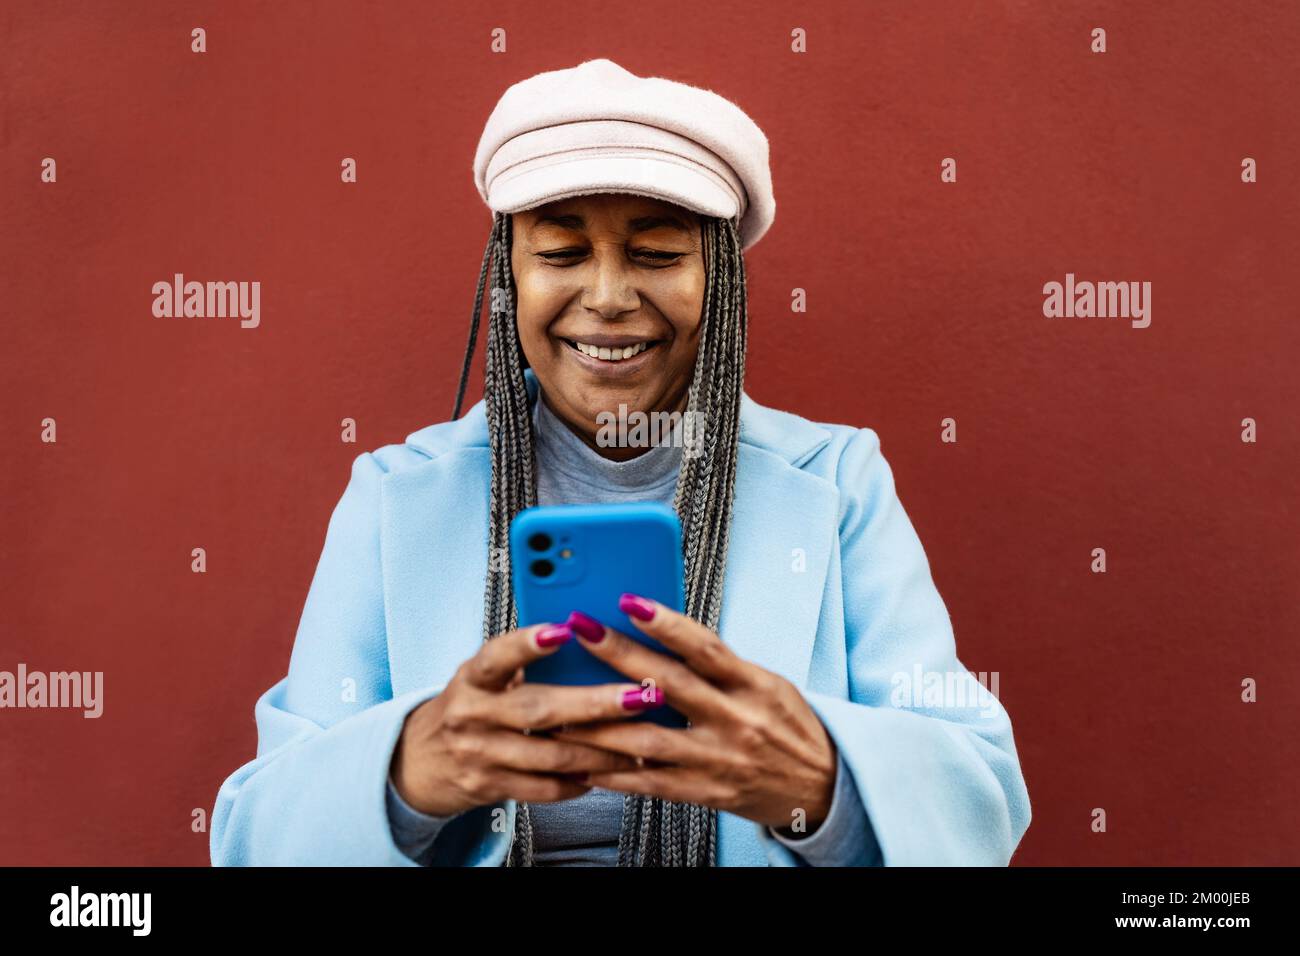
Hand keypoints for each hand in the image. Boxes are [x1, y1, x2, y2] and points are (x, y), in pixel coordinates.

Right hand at [391, 620, 664, 816]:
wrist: (417, 763)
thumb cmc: (469, 707)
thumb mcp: (482, 677)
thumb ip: (521, 661)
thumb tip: (585, 633)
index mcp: (473, 677)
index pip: (499, 656)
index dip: (529, 643)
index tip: (564, 630)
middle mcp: (472, 714)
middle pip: (540, 709)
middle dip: (597, 704)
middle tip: (642, 695)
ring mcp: (480, 754)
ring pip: (551, 755)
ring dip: (602, 752)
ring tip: (643, 745)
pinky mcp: (489, 787)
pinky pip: (543, 788)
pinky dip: (579, 782)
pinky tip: (608, 773)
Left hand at [550, 595, 837, 831]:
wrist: (823, 787)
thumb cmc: (788, 726)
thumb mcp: (765, 683)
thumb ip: (718, 665)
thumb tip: (663, 631)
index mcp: (753, 684)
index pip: (705, 647)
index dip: (667, 623)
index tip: (630, 600)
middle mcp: (736, 720)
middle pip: (668, 685)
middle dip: (619, 655)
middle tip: (581, 630)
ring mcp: (719, 760)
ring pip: (649, 740)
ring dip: (600, 723)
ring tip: (560, 706)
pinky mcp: (707, 794)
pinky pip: (651, 783)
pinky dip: (614, 774)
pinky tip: (582, 763)